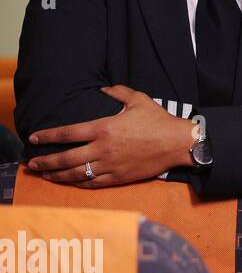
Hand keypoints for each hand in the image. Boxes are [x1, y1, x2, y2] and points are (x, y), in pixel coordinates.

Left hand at [26, 85, 196, 186]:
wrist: (178, 143)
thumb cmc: (159, 121)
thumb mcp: (139, 99)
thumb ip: (118, 92)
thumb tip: (103, 90)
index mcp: (104, 128)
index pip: (68, 133)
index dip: (48, 136)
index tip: (34, 139)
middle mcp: (103, 149)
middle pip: (65, 158)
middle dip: (45, 162)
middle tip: (32, 163)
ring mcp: (110, 165)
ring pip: (76, 174)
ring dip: (57, 175)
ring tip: (45, 175)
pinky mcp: (119, 177)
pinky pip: (92, 183)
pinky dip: (78, 183)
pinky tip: (70, 181)